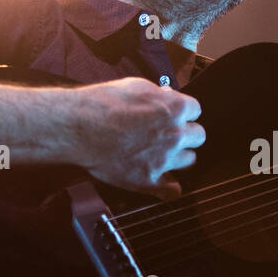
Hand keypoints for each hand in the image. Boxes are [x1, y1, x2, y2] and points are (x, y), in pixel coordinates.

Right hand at [68, 77, 204, 198]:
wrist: (78, 127)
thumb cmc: (102, 103)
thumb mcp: (136, 86)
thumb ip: (159, 95)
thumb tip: (168, 97)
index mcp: (174, 109)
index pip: (196, 110)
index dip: (183, 113)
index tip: (174, 116)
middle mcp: (175, 135)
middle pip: (198, 136)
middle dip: (186, 133)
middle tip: (170, 134)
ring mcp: (164, 159)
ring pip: (190, 160)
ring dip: (179, 156)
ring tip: (161, 153)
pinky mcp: (149, 179)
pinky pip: (173, 190)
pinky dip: (170, 187)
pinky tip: (164, 182)